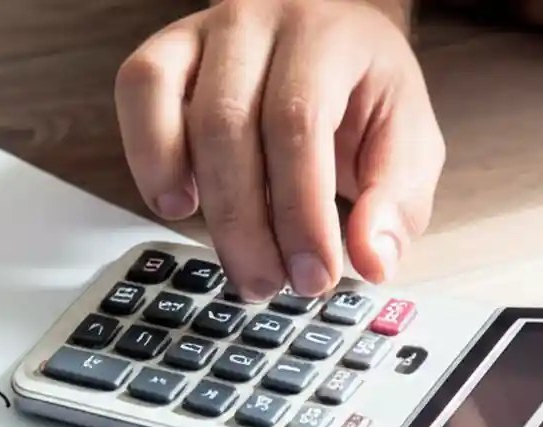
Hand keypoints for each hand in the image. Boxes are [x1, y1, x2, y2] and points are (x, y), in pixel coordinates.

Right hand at [115, 0, 444, 298]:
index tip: (311, 276)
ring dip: (199, 203)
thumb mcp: (405, 141)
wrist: (331, 30)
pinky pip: (136, 93)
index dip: (300, 211)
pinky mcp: (164, 52)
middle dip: (247, 225)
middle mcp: (257, 22)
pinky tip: (178, 204)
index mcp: (326, 36)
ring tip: (234, 259)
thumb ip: (395, 201)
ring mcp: (202, 33)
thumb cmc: (362, 89)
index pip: (298, 122)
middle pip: (227, 125)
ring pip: (175, 114)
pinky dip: (147, 157)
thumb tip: (373, 260)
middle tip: (268, 284)